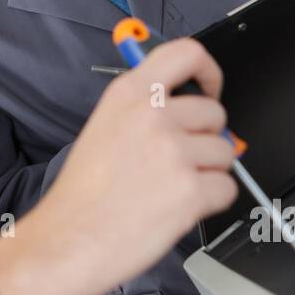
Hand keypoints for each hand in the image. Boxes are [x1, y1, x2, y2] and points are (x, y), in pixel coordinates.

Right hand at [0, 38, 238, 294]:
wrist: (66, 241)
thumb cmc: (80, 195)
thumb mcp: (103, 127)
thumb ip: (143, 108)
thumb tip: (187, 106)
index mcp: (129, 94)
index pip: (186, 53)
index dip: (208, 71)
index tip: (209, 88)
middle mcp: (153, 116)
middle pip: (215, 112)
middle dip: (205, 137)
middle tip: (179, 159)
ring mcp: (174, 152)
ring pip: (226, 152)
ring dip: (208, 171)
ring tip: (171, 187)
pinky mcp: (190, 190)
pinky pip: (227, 188)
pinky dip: (211, 201)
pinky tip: (178, 207)